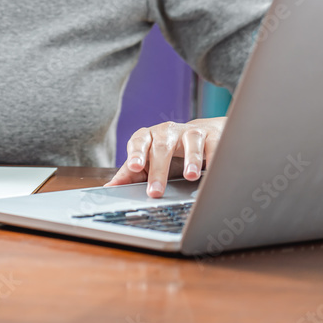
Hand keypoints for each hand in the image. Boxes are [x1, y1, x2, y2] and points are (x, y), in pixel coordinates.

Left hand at [104, 117, 225, 197]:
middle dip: (158, 170)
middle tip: (156, 191)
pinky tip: (212, 168)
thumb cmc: (168, 153)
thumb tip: (109, 188)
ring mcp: (190, 132)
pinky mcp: (211, 135)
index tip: (134, 166)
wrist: (199, 136)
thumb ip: (129, 174)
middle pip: (161, 148)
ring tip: (190, 176)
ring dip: (190, 159)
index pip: (138, 141)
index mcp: (148, 137)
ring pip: (190, 142)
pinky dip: (213, 156)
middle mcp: (167, 131)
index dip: (136, 153)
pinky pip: (213, 144)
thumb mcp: (148, 163)